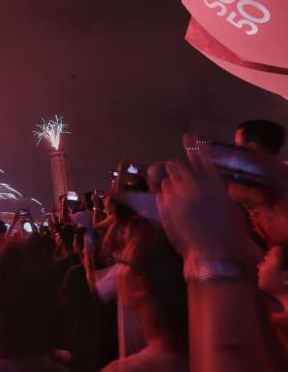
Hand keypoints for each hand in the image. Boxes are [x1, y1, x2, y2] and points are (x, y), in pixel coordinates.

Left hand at [157, 134, 251, 263]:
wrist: (214, 254)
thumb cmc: (230, 233)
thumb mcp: (230, 206)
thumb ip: (215, 189)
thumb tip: (206, 182)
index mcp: (212, 182)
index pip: (199, 156)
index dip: (193, 144)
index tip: (187, 136)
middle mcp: (192, 185)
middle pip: (175, 165)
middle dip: (176, 169)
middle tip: (180, 178)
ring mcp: (176, 196)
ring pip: (166, 180)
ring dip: (170, 184)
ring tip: (178, 197)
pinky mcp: (163, 208)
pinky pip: (161, 195)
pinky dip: (165, 198)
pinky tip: (173, 208)